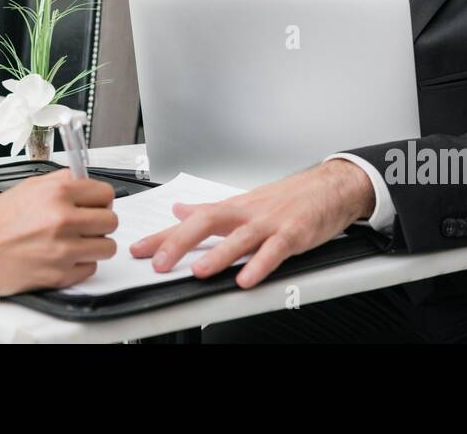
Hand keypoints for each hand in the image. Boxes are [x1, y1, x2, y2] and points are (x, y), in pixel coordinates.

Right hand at [0, 170, 117, 296]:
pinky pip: (90, 269)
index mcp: (56, 192)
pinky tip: (63, 258)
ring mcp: (62, 249)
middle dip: (100, 223)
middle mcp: (62, 219)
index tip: (94, 205)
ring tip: (76, 242)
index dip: (100, 200)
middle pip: (111, 221)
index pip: (106, 193)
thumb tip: (85, 182)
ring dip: (94, 246)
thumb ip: (60, 183)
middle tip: (86, 225)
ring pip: (106, 247)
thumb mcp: (27, 187)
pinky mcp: (59, 275)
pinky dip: (80, 265)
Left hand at [129, 160, 374, 288]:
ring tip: (199, 272)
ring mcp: (270, 223)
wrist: (329, 187)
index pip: (189, 221)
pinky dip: (260, 265)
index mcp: (231, 208)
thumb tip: (178, 209)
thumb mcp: (243, 202)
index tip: (138, 250)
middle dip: (180, 243)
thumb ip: (209, 209)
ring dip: (219, 255)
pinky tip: (247, 279)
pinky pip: (275, 250)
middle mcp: (246, 213)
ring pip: (240, 238)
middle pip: (206, 223)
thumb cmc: (287, 198)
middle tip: (158, 262)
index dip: (162, 236)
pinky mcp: (294, 233)